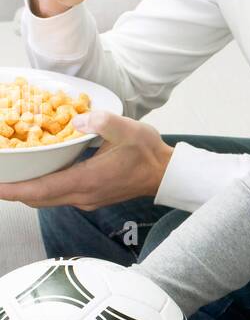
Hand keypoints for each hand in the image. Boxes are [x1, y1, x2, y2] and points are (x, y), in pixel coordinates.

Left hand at [0, 112, 172, 208]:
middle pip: (37, 198)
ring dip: (27, 190)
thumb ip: (100, 121)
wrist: (165, 174)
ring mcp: (86, 200)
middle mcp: (82, 196)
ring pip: (46, 199)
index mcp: (86, 181)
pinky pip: (58, 196)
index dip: (13, 189)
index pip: (40, 190)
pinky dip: (42, 188)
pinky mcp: (90, 198)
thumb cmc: (148, 153)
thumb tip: (76, 120)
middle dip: (13, 190)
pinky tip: (37, 174)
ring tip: (9, 176)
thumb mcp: (126, 129)